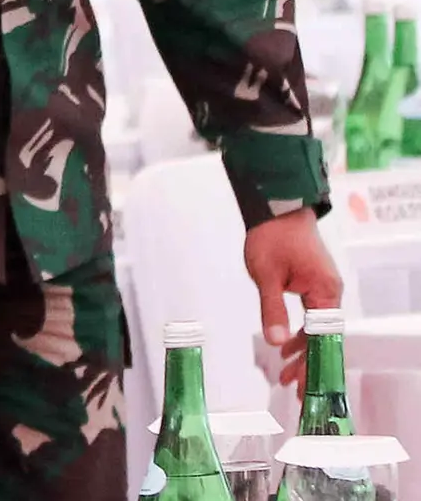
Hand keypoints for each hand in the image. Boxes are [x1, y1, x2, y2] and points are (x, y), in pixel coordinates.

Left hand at [246, 207, 341, 384]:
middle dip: (308, 363)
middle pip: (323, 337)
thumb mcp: (266, 276)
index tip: (305, 385)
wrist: (277, 210)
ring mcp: (325, 289)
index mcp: (325, 292)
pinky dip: (300, 333)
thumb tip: (275, 341)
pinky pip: (312, 317)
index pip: (322, 338)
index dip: (313, 363)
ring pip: (317, 329)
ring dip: (302, 350)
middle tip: (292, 386)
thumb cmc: (272, 238)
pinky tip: (286, 346)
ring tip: (285, 372)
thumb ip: (272, 310)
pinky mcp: (315, 285)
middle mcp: (331, 293)